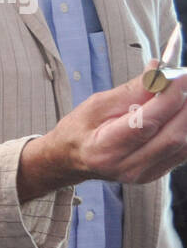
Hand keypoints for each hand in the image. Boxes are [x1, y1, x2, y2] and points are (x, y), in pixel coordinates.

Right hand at [21, 61, 186, 200]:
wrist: (70, 158)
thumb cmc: (78, 131)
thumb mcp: (97, 104)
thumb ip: (132, 91)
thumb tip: (160, 74)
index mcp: (105, 149)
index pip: (147, 122)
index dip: (170, 97)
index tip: (180, 76)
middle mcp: (127, 166)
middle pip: (173, 135)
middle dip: (184, 104)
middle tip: (182, 82)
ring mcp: (143, 173)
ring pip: (182, 143)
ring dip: (185, 115)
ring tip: (177, 96)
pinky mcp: (156, 173)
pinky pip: (182, 151)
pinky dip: (183, 127)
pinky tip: (176, 113)